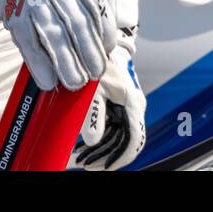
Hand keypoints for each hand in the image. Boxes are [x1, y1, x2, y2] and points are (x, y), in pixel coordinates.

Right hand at [0, 0, 115, 89]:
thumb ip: (74, 14)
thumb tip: (92, 53)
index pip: (95, 6)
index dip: (104, 31)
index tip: (107, 51)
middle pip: (78, 22)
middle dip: (89, 51)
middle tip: (95, 74)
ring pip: (54, 34)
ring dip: (67, 62)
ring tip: (75, 82)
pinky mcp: (12, 9)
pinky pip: (29, 42)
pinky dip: (40, 64)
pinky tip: (47, 80)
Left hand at [72, 46, 145, 169]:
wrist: (103, 43)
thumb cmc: (102, 60)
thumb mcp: (95, 86)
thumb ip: (94, 113)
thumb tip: (92, 140)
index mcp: (133, 103)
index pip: (133, 139)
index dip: (120, 158)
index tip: (104, 168)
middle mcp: (132, 108)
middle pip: (123, 142)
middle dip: (104, 157)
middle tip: (84, 164)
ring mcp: (124, 107)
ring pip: (116, 137)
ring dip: (99, 149)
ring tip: (78, 158)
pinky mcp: (115, 106)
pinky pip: (109, 128)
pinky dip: (97, 138)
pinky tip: (81, 145)